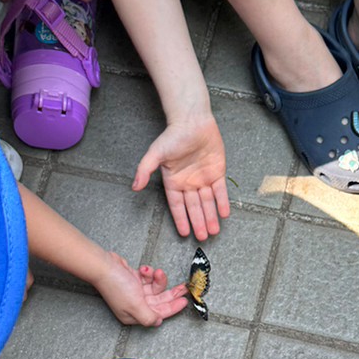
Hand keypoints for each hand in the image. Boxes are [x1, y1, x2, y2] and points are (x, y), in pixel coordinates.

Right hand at [93, 254, 187, 327]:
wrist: (103, 266)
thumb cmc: (116, 286)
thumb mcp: (135, 306)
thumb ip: (148, 317)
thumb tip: (158, 322)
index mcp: (134, 315)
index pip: (159, 313)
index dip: (173, 308)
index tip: (184, 302)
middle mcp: (135, 305)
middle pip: (160, 301)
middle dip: (172, 294)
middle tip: (184, 288)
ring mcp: (135, 292)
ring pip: (155, 288)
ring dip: (159, 279)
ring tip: (157, 272)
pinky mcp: (134, 279)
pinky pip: (148, 278)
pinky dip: (149, 273)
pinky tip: (144, 269)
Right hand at [133, 114, 230, 240]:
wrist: (193, 120)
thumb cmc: (173, 136)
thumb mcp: (155, 153)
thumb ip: (145, 170)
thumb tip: (134, 187)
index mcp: (173, 181)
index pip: (177, 206)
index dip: (181, 219)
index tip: (184, 233)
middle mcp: (188, 183)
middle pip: (194, 207)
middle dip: (198, 222)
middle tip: (202, 237)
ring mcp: (203, 178)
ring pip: (208, 202)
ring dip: (210, 217)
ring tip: (213, 231)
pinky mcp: (217, 172)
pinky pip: (220, 191)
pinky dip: (222, 202)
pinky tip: (224, 214)